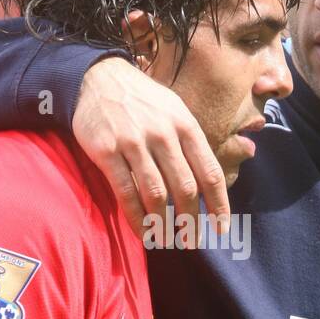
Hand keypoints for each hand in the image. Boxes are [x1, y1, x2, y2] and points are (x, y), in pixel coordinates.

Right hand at [73, 57, 230, 240]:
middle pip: (185, 188)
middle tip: (191, 241)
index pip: (209, 172)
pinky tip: (142, 232)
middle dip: (190, 221)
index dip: (218, 204)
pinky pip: (126, 192)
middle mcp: (164, 135)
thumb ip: (191, 142)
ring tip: (166, 240)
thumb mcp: (174, 111)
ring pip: (156, 194)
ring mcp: (134, 143)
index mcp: (186, 126)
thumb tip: (208, 181)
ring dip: (163, 224)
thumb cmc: (142, 100)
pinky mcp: (108, 151)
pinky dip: (136, 218)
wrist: (98, 78)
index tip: (221, 227)